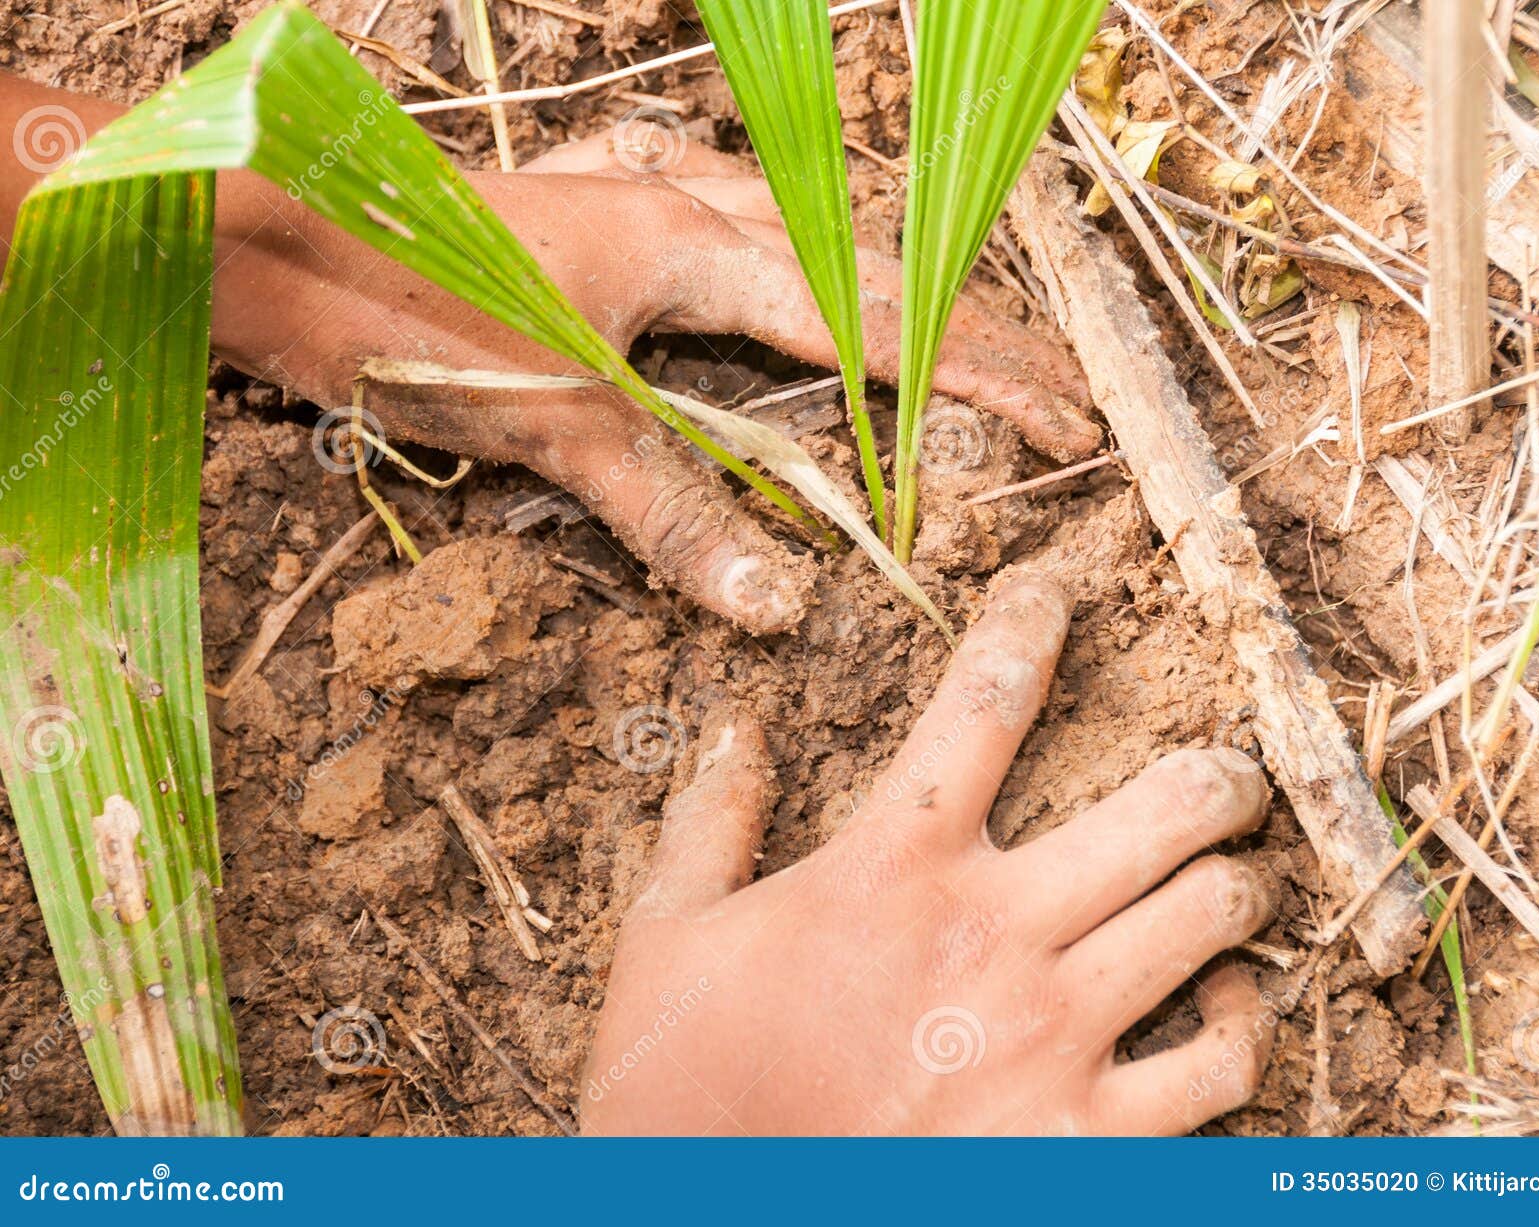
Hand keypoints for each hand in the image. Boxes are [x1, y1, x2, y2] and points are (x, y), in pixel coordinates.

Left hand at [208, 133, 1098, 631]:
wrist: (261, 229)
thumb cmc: (401, 311)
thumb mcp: (553, 426)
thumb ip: (671, 509)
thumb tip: (779, 604)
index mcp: (692, 244)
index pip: (872, 318)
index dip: (975, 369)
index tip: (1063, 413)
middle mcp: (681, 201)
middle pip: (861, 260)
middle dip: (963, 323)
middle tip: (1048, 378)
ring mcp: (633, 191)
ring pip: (796, 220)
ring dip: (883, 272)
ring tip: (953, 320)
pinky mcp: (587, 203)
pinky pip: (710, 207)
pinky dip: (769, 239)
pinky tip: (778, 248)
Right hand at [581, 572, 1276, 1135]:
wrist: (709, 1219)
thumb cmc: (683, 1082)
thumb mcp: (667, 933)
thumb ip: (709, 821)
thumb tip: (735, 730)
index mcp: (892, 867)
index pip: (982, 703)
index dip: (1028, 626)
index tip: (1052, 594)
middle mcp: (993, 934)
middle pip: (1170, 805)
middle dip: (1220, 777)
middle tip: (1226, 778)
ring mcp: (1051, 1039)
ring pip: (1213, 917)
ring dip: (1236, 886)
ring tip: (1231, 882)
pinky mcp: (1084, 1142)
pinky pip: (1218, 1071)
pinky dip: (1240, 1029)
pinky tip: (1224, 1010)